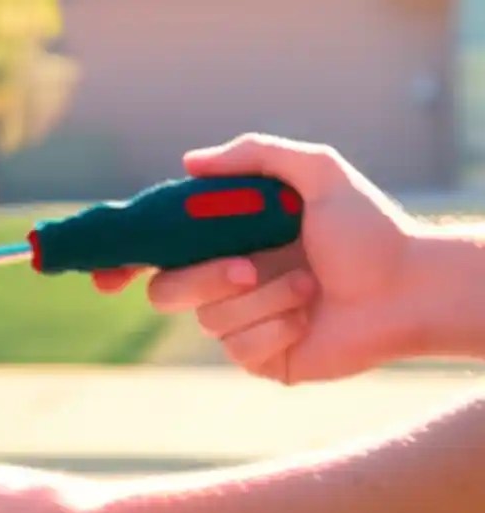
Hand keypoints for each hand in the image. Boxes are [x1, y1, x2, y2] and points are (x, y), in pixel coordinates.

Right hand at [95, 133, 417, 383]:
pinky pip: (238, 349)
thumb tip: (189, 162)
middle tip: (246, 268)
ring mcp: (241, 323)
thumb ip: (254, 155)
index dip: (121, 263)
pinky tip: (309, 317)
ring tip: (309, 287)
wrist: (408, 286)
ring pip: (207, 319)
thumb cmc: (368, 230)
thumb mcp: (315, 173)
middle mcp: (225, 282)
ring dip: (261, 300)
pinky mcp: (261, 358)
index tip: (105, 274)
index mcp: (226, 240)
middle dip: (202, 279)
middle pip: (165, 290)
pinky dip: (276, 327)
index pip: (157, 252)